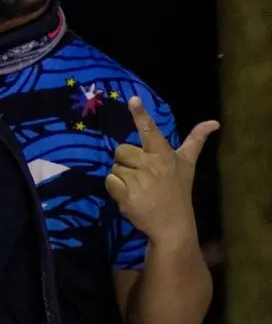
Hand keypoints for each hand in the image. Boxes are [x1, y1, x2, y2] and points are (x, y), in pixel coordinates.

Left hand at [106, 97, 216, 249]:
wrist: (172, 224)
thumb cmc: (178, 190)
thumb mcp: (187, 164)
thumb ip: (195, 141)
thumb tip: (213, 122)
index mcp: (164, 155)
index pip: (150, 131)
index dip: (140, 115)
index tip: (132, 99)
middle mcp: (152, 165)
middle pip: (121, 150)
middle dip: (126, 161)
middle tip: (141, 174)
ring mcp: (139, 181)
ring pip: (114, 167)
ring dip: (122, 177)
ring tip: (139, 188)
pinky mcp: (127, 195)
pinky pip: (109, 182)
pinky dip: (115, 189)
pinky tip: (131, 196)